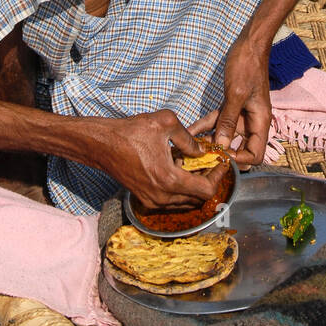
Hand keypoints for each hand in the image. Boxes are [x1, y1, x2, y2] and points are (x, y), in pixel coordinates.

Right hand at [86, 109, 229, 210]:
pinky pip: (172, 201)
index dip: (218, 177)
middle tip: (210, 163)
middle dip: (207, 181)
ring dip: (194, 186)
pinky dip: (180, 189)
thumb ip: (189, 138)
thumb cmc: (132, 132)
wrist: (103, 144)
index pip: (206, 190)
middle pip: (198, 199)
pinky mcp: (145, 200)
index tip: (223, 163)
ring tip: (193, 165)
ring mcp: (153, 201)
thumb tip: (202, 150)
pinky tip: (177, 169)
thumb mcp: (166, 123)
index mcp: (169, 180)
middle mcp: (162, 196)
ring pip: (185, 202)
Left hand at [190, 34, 270, 165]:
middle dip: (221, 154)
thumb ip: (228, 121)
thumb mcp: (236, 94)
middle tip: (201, 158)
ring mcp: (241, 114)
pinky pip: (217, 120)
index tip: (221, 157)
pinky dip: (204, 125)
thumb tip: (221, 147)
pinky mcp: (230, 106)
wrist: (248, 44)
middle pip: (239, 148)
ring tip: (189, 148)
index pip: (255, 154)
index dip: (240, 160)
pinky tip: (188, 131)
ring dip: (209, 141)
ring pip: (224, 135)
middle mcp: (252, 122)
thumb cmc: (247, 66)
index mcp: (260, 122)